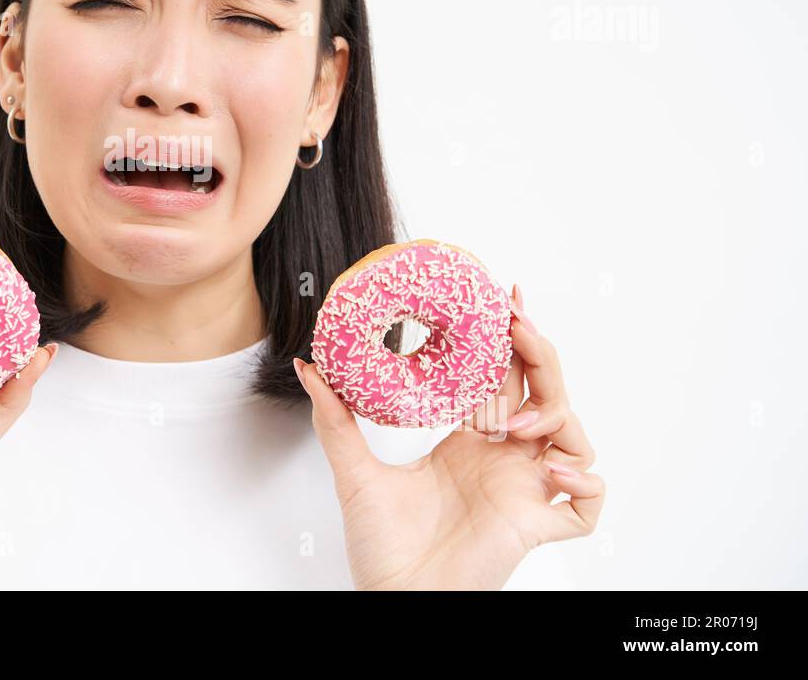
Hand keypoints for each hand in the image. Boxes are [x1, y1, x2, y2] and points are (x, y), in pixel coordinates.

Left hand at [295, 284, 604, 589]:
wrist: (393, 596)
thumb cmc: (379, 544)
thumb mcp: (353, 470)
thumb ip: (335, 418)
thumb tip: (308, 366)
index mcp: (469, 443)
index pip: (504, 378)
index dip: (511, 339)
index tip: (505, 298)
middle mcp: (503, 461)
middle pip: (545, 393)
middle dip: (539, 354)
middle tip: (519, 322)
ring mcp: (525, 492)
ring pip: (573, 439)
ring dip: (555, 415)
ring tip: (514, 421)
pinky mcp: (537, 527)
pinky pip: (587, 503)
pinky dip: (584, 481)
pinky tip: (551, 468)